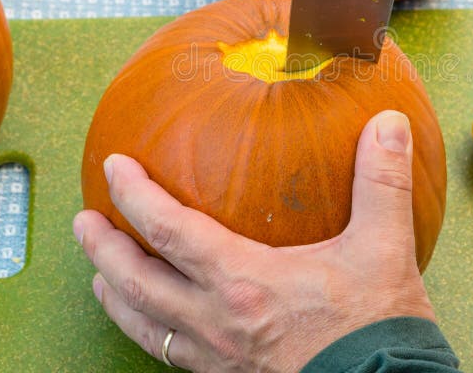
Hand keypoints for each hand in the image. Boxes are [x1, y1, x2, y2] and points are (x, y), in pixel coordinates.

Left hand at [73, 110, 435, 371]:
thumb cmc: (378, 329)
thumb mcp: (385, 248)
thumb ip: (382, 182)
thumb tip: (388, 124)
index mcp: (243, 283)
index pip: (168, 231)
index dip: (134, 195)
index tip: (113, 167)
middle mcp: (217, 323)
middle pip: (135, 283)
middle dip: (102, 249)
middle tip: (84, 222)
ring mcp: (217, 359)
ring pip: (143, 326)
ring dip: (116, 294)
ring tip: (101, 274)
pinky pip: (170, 355)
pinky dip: (149, 330)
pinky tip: (158, 322)